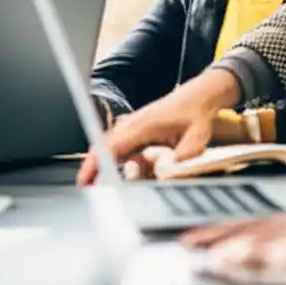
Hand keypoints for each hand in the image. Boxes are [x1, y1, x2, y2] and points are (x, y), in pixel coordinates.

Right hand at [76, 68, 238, 185]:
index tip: (86, 179)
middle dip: (93, 167)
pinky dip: (117, 159)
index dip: (97, 164)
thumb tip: (164, 176)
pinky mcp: (138, 130)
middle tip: (87, 187)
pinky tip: (123, 171)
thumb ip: (181, 160)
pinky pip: (122, 146)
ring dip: (106, 164)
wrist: (199, 96)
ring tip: (102, 182)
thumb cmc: (196, 113)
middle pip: (104, 147)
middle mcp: (133, 124)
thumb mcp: (196, 139)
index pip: (112, 146)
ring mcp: (134, 126)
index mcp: (143, 125)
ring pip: (112, 147)